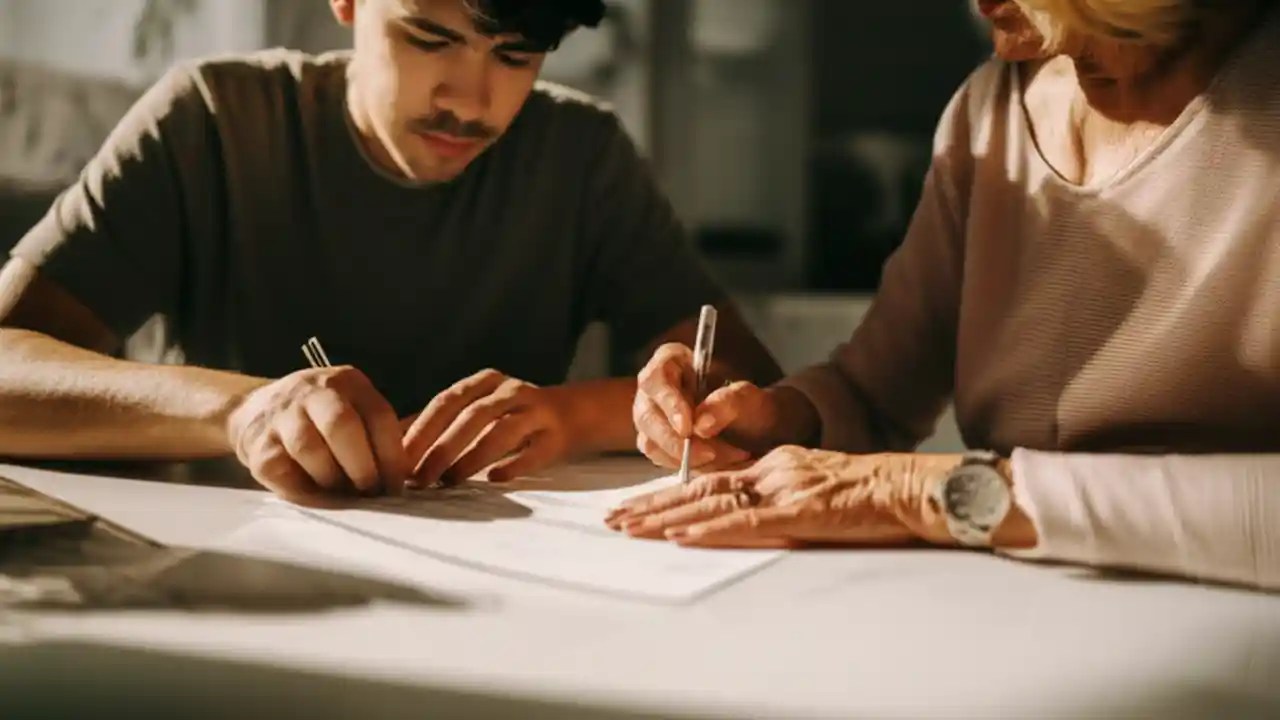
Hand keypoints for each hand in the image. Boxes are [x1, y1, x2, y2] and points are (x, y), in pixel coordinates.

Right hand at [226, 366, 411, 500]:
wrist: (255, 410)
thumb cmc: (320, 418)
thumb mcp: (353, 407)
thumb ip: (379, 433)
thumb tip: (412, 474)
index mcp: (347, 382)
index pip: (378, 415)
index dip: (392, 455)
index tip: (398, 484)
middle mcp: (313, 392)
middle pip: (342, 427)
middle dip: (362, 467)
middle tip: (371, 492)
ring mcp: (281, 416)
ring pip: (311, 450)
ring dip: (334, 481)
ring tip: (346, 496)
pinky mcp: (258, 445)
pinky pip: (285, 474)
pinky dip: (307, 493)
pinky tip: (321, 499)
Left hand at [403, 369, 574, 485]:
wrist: (574, 413)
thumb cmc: (512, 415)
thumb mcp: (478, 408)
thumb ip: (440, 423)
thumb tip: (391, 444)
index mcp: (484, 382)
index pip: (446, 401)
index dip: (422, 429)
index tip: (399, 458)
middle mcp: (510, 391)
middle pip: (471, 415)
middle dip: (442, 447)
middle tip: (421, 478)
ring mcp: (537, 411)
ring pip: (502, 430)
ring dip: (473, 456)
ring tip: (451, 481)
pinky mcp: (557, 436)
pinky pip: (534, 451)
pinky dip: (514, 465)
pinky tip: (494, 479)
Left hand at [605, 446, 961, 547]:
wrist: (913, 487)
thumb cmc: (875, 495)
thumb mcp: (820, 487)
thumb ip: (784, 495)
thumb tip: (750, 514)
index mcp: (777, 464)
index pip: (712, 479)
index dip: (670, 493)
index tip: (637, 507)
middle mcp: (772, 471)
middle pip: (700, 487)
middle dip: (652, 504)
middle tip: (613, 518)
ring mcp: (784, 489)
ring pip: (712, 502)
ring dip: (665, 517)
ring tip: (629, 528)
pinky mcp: (799, 512)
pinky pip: (744, 521)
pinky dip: (707, 528)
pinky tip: (679, 536)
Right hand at [634, 344, 811, 471]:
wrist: (758, 431)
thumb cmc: (751, 405)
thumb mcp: (749, 399)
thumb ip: (728, 403)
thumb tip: (700, 424)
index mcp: (672, 361)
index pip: (656, 378)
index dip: (668, 403)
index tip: (687, 428)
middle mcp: (655, 389)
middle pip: (647, 415)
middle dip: (677, 440)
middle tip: (710, 453)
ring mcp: (652, 417)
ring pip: (651, 441)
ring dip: (685, 457)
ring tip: (724, 457)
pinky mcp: (657, 443)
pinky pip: (661, 459)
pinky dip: (686, 466)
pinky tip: (715, 462)